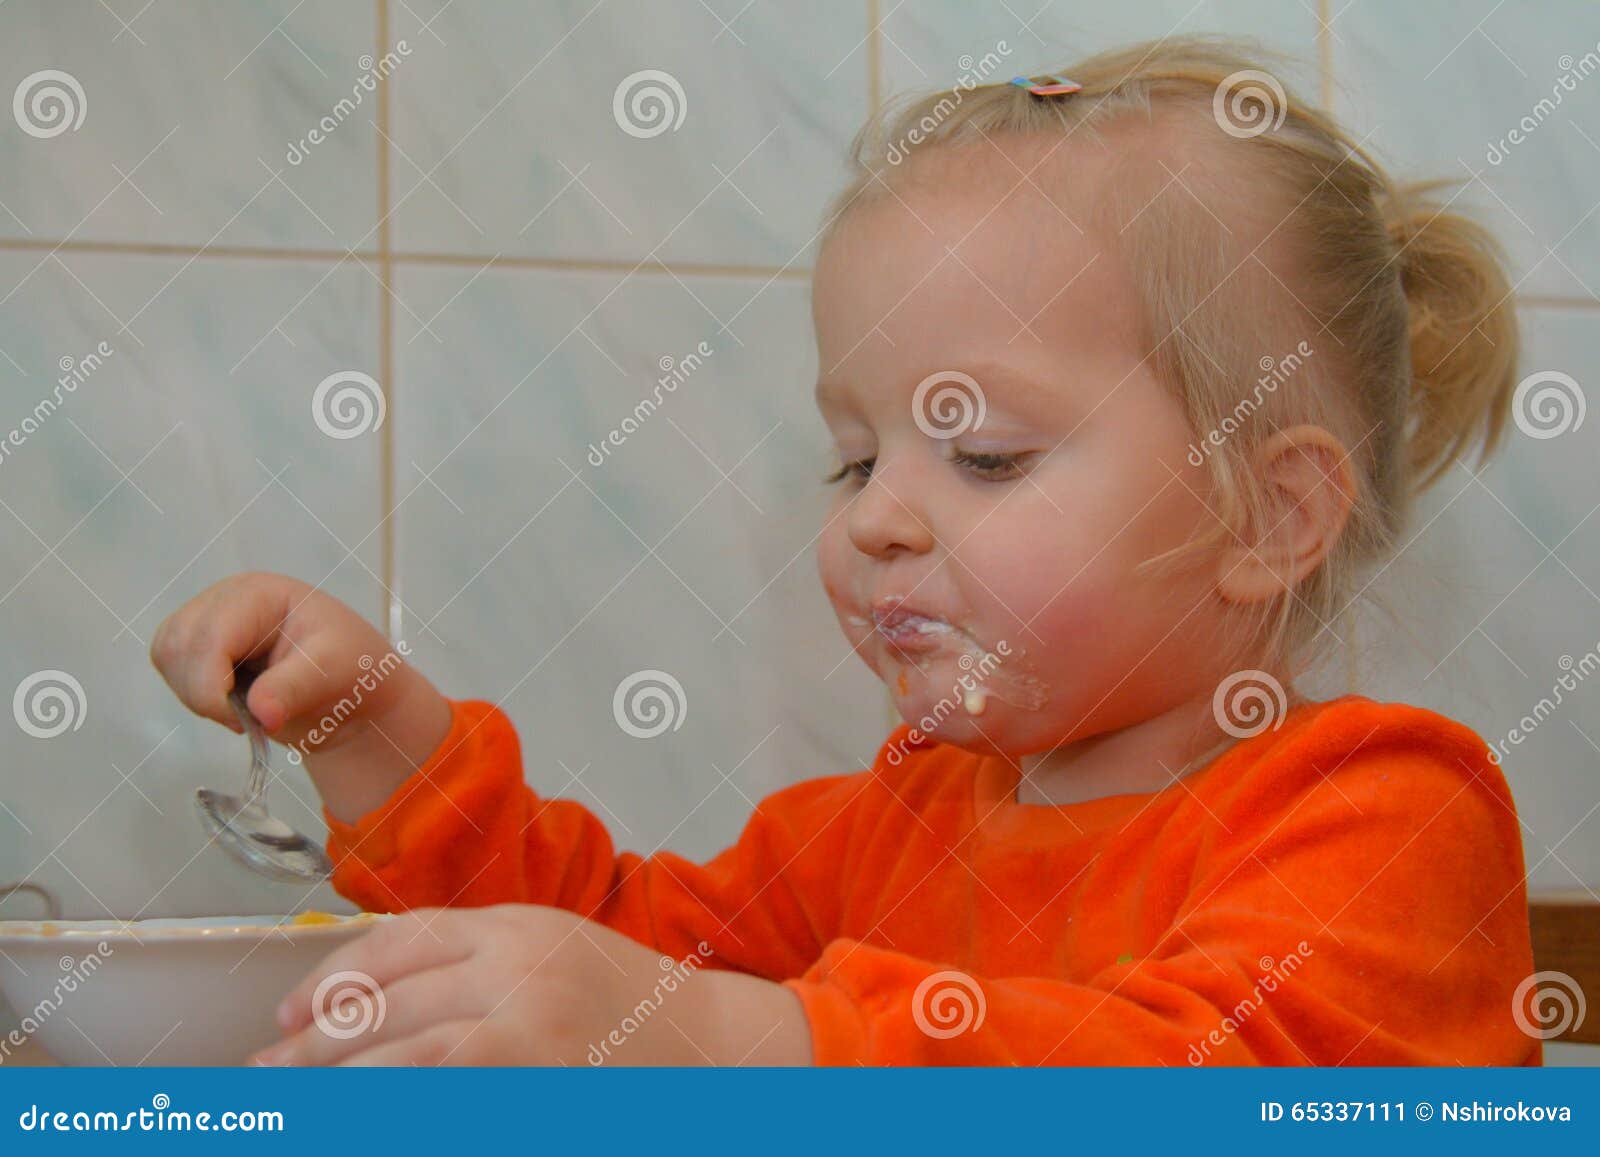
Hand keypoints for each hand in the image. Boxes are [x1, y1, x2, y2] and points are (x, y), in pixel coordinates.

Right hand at [150, 571, 451, 821]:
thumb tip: (261, 713)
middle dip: (203, 692)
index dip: (211, 685)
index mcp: (258, 594)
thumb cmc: (350, 668)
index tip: (241, 721)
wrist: (350, 692)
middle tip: (246, 718)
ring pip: (167, 657)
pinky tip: (231, 702)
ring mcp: (210, 621)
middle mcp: (226, 600)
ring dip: (196, 695)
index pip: (209, 635)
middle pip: (177, 644)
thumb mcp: (333, 673)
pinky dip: (195, 695)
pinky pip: (173, 671)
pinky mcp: (201, 648)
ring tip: (242, 709)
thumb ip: (294, 689)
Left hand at [249, 905, 812, 1065]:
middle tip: (267, 1070)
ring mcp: (529, 1027)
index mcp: (518, 925)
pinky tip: (366, 1113)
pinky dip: (398, 1104)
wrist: (713, 1044)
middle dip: (316, 1039)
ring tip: (293, 1102)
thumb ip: (480, 962)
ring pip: (405, 1054)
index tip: (291, 1010)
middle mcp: (519, 966)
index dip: (335, 975)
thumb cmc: (630, 1007)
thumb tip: (378, 1000)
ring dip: (339, 1082)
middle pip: (391, 999)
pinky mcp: (536, 1081)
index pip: (404, 938)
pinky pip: (444, 1093)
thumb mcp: (555, 955)